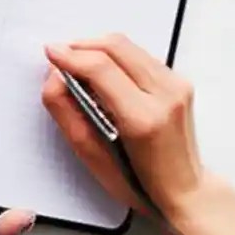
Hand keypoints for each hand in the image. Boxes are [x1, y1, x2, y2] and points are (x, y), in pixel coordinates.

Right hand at [41, 34, 234, 234]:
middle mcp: (165, 96)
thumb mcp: (90, 155)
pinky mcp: (179, 81)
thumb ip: (65, 111)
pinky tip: (106, 76)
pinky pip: (139, 54)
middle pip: (115, 46)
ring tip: (81, 69)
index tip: (51, 53)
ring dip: (98, 50)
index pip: (101, 68)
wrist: (183, 189)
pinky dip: (116, 57)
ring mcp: (177, 85)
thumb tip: (55, 76)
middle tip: (62, 59)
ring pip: (128, 45)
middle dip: (81, 46)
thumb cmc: (139, 181)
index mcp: (143, 120)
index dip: (70, 55)